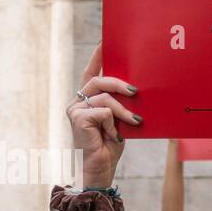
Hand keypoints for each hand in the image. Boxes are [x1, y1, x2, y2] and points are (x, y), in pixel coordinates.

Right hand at [68, 42, 140, 184]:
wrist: (100, 171)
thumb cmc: (109, 147)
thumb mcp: (118, 120)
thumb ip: (119, 103)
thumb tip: (134, 86)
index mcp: (86, 100)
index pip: (91, 72)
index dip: (97, 55)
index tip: (104, 39)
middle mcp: (77, 102)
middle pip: (99, 81)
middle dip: (119, 82)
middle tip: (136, 91)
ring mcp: (74, 110)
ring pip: (104, 98)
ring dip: (124, 110)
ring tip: (135, 121)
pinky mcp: (78, 119)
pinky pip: (104, 111)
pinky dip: (114, 124)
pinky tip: (115, 136)